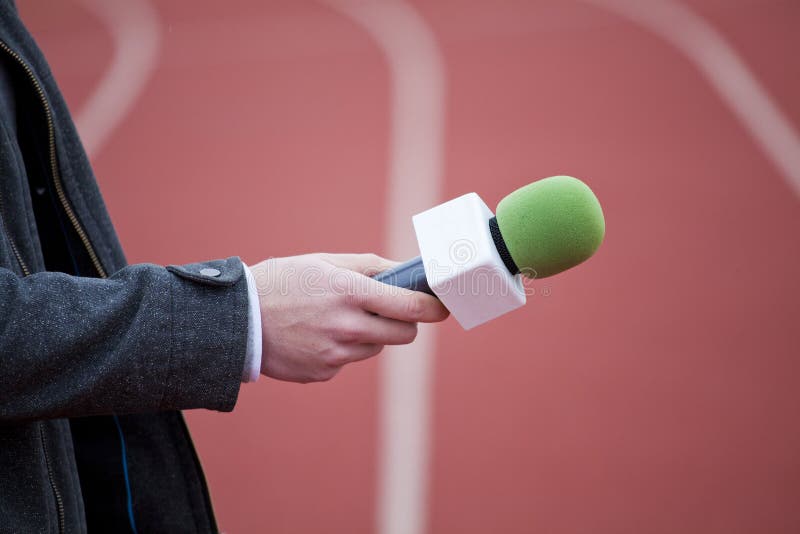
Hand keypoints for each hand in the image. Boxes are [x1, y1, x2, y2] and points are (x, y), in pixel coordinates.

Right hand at [248, 253, 448, 382]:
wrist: (237, 319)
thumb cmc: (283, 282)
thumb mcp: (325, 263)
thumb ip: (369, 266)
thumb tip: (405, 270)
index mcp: (350, 293)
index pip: (410, 307)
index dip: (433, 309)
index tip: (441, 308)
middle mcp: (347, 326)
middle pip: (403, 334)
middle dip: (404, 322)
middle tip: (390, 311)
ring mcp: (335, 354)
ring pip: (376, 347)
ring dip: (369, 334)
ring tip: (336, 318)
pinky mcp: (323, 373)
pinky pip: (348, 361)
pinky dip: (342, 349)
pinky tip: (316, 335)